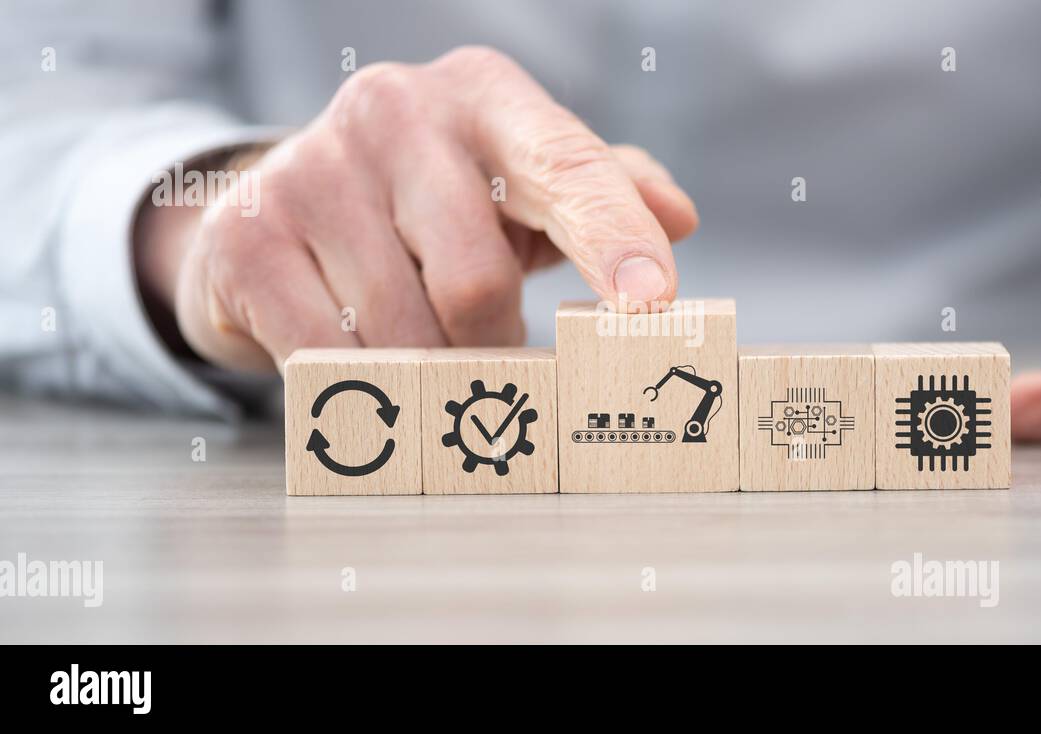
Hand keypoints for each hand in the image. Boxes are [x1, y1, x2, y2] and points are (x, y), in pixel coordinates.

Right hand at [135, 47, 697, 372]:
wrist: (283, 203)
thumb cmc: (435, 203)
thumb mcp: (521, 186)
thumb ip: (604, 194)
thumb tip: (678, 215)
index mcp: (485, 98)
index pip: (566, 167)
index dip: (614, 237)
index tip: (654, 304)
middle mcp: (393, 111)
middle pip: (477, 283)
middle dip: (491, 345)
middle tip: (486, 351)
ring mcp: (310, 169)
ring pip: (405, 334)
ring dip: (426, 370)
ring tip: (415, 341)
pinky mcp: (246, 235)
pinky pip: (329, 357)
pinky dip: (360, 380)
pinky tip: (356, 347)